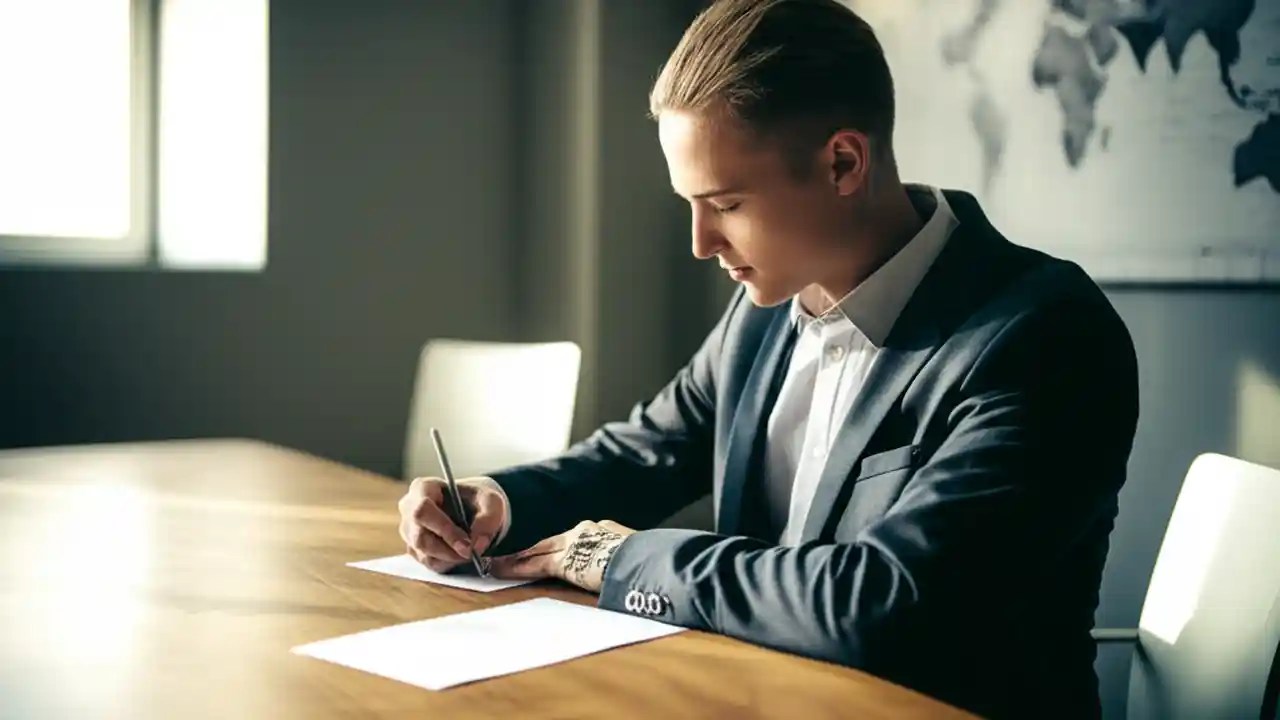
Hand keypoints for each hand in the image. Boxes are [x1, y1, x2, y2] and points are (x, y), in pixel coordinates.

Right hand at [397, 476, 506, 572]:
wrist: (474, 509)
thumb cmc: (477, 499)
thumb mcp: (491, 501)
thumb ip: (488, 519)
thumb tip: (477, 544)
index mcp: (423, 488)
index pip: (423, 510)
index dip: (444, 530)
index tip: (467, 545)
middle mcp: (409, 509)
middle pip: (420, 538)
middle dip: (449, 551)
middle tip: (471, 554)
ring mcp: (409, 531)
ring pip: (424, 555)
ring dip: (450, 559)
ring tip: (470, 552)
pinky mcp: (414, 549)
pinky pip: (428, 564)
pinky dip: (448, 564)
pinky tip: (460, 554)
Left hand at [489, 520, 635, 592]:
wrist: (646, 559)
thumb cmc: (651, 563)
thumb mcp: (641, 560)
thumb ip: (628, 565)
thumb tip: (636, 578)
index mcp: (605, 531)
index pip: (573, 540)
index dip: (559, 548)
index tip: (549, 553)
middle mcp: (585, 531)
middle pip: (550, 543)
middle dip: (530, 550)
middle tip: (508, 555)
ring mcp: (573, 543)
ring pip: (537, 552)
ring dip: (516, 559)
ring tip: (495, 564)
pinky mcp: (565, 561)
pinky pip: (533, 565)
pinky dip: (514, 568)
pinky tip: (498, 571)